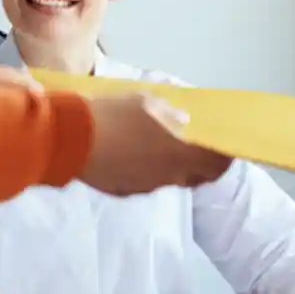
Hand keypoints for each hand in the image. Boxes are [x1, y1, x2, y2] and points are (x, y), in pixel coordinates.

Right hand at [79, 93, 231, 195]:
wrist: (69, 140)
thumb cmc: (111, 115)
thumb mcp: (144, 102)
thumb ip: (170, 114)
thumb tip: (184, 122)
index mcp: (178, 152)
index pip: (216, 163)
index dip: (224, 157)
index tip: (226, 150)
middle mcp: (167, 175)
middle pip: (196, 176)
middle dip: (201, 164)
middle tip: (197, 149)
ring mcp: (144, 186)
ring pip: (167, 178)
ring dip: (170, 166)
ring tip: (157, 146)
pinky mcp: (123, 191)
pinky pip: (143, 181)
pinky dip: (144, 170)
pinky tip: (131, 154)